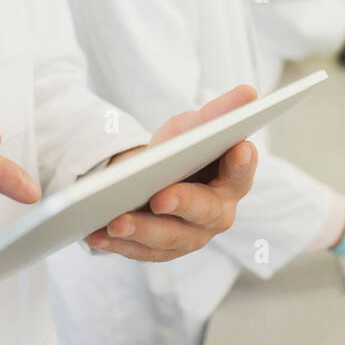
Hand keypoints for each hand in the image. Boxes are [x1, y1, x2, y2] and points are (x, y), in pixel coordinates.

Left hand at [85, 84, 258, 261]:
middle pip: (205, 212)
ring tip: (116, 221)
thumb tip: (249, 92)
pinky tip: (95, 234)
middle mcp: (218, 214)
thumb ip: (220, 112)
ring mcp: (191, 237)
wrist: (157, 176)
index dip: (241, 162)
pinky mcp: (163, 251)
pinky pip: (140, 252)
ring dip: (141, 231)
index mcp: (234, 180)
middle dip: (182, 203)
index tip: (239, 148)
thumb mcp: (195, 125)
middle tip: (160, 197)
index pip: (242, 172)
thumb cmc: (184, 149)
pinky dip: (118, 244)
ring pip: (169, 238)